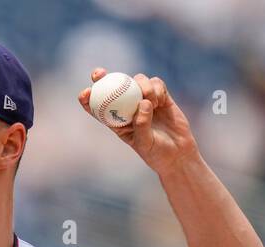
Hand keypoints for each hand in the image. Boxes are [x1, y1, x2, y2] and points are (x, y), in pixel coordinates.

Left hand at [78, 67, 197, 174]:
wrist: (178, 154)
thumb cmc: (157, 153)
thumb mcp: (145, 143)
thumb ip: (142, 124)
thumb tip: (142, 102)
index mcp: (117, 121)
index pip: (97, 107)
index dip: (88, 98)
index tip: (86, 92)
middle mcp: (128, 108)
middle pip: (112, 87)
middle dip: (102, 77)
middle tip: (99, 74)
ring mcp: (144, 100)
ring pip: (137, 81)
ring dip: (142, 86)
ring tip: (151, 102)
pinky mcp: (161, 96)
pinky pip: (156, 83)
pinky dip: (156, 88)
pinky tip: (159, 100)